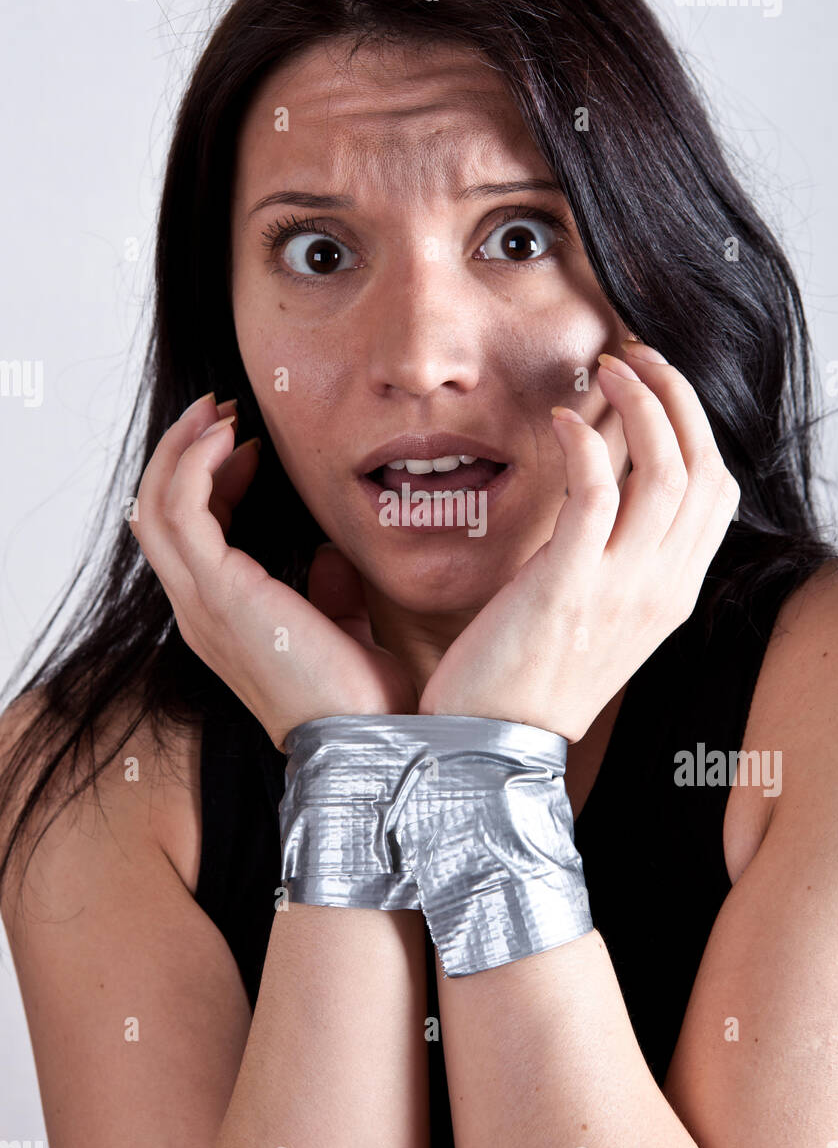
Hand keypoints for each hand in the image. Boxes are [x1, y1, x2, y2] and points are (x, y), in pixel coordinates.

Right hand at [130, 392, 417, 750]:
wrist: (371, 737)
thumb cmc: (364, 696)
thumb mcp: (343, 629)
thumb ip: (329, 592)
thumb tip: (329, 553)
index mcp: (224, 617)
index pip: (190, 535)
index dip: (211, 481)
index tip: (250, 446)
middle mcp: (199, 609)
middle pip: (156, 514)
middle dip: (184, 453)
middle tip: (221, 410)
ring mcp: (201, 602)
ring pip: (156, 506)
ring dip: (184, 449)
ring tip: (220, 411)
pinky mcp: (218, 591)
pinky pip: (182, 510)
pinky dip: (195, 465)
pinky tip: (230, 438)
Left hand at [417, 341, 739, 742]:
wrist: (490, 744)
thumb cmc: (531, 675)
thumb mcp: (598, 614)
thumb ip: (616, 553)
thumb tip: (607, 481)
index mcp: (673, 592)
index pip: (717, 490)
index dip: (693, 424)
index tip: (656, 384)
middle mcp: (661, 588)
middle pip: (703, 468)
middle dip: (676, 396)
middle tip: (633, 357)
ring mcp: (620, 589)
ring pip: (666, 471)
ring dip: (640, 404)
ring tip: (604, 371)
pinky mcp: (567, 588)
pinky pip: (596, 494)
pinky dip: (583, 444)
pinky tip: (559, 421)